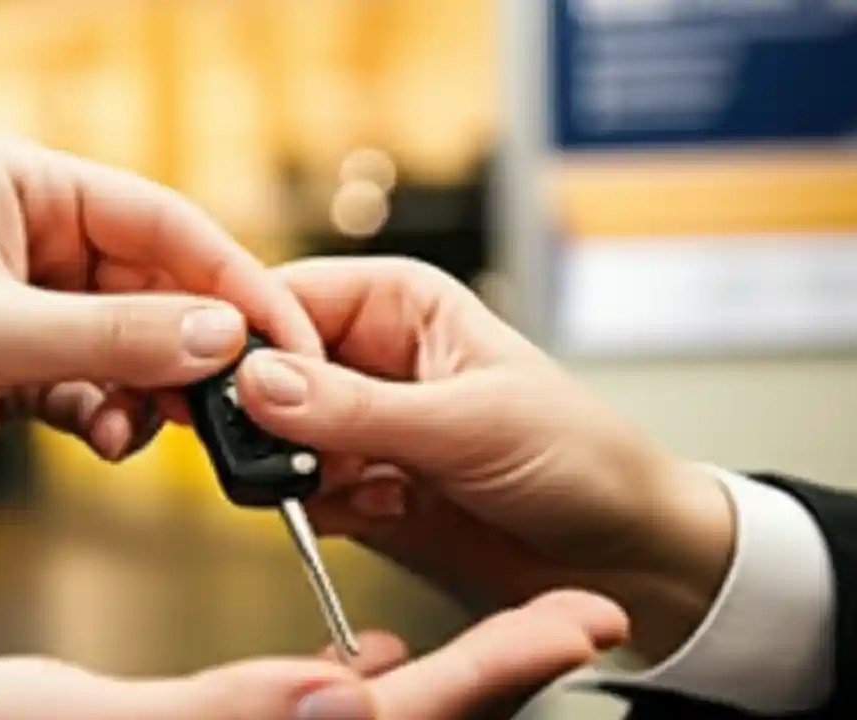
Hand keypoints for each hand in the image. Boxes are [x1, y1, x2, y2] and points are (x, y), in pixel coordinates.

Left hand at [0, 135, 320, 520]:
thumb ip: (114, 337)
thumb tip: (221, 335)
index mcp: (25, 189)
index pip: (160, 223)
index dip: (230, 278)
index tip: (280, 332)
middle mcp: (35, 239)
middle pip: (157, 288)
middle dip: (190, 350)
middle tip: (230, 400)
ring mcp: (32, 306)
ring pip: (134, 344)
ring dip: (148, 393)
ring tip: (137, 430)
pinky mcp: (23, 366)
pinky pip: (99, 385)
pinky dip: (110, 417)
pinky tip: (102, 440)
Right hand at [0, 590, 626, 719]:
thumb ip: (226, 716)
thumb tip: (351, 703)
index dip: (499, 674)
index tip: (577, 624)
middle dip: (502, 667)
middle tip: (580, 611)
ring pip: (372, 713)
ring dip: (451, 671)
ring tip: (517, 615)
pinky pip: (312, 712)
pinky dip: (359, 679)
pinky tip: (375, 655)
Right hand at [226, 258, 732, 662]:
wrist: (624, 553)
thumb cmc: (582, 457)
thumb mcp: (468, 423)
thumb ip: (356, 408)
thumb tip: (259, 381)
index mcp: (398, 303)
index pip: (286, 298)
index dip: (249, 339)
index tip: (232, 390)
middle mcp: (370, 357)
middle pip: (268, 370)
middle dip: (272, 420)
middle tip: (293, 454)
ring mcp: (362, 425)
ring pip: (276, 438)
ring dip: (306, 471)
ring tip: (369, 485)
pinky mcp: (361, 485)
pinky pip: (302, 492)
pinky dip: (328, 509)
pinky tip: (388, 508)